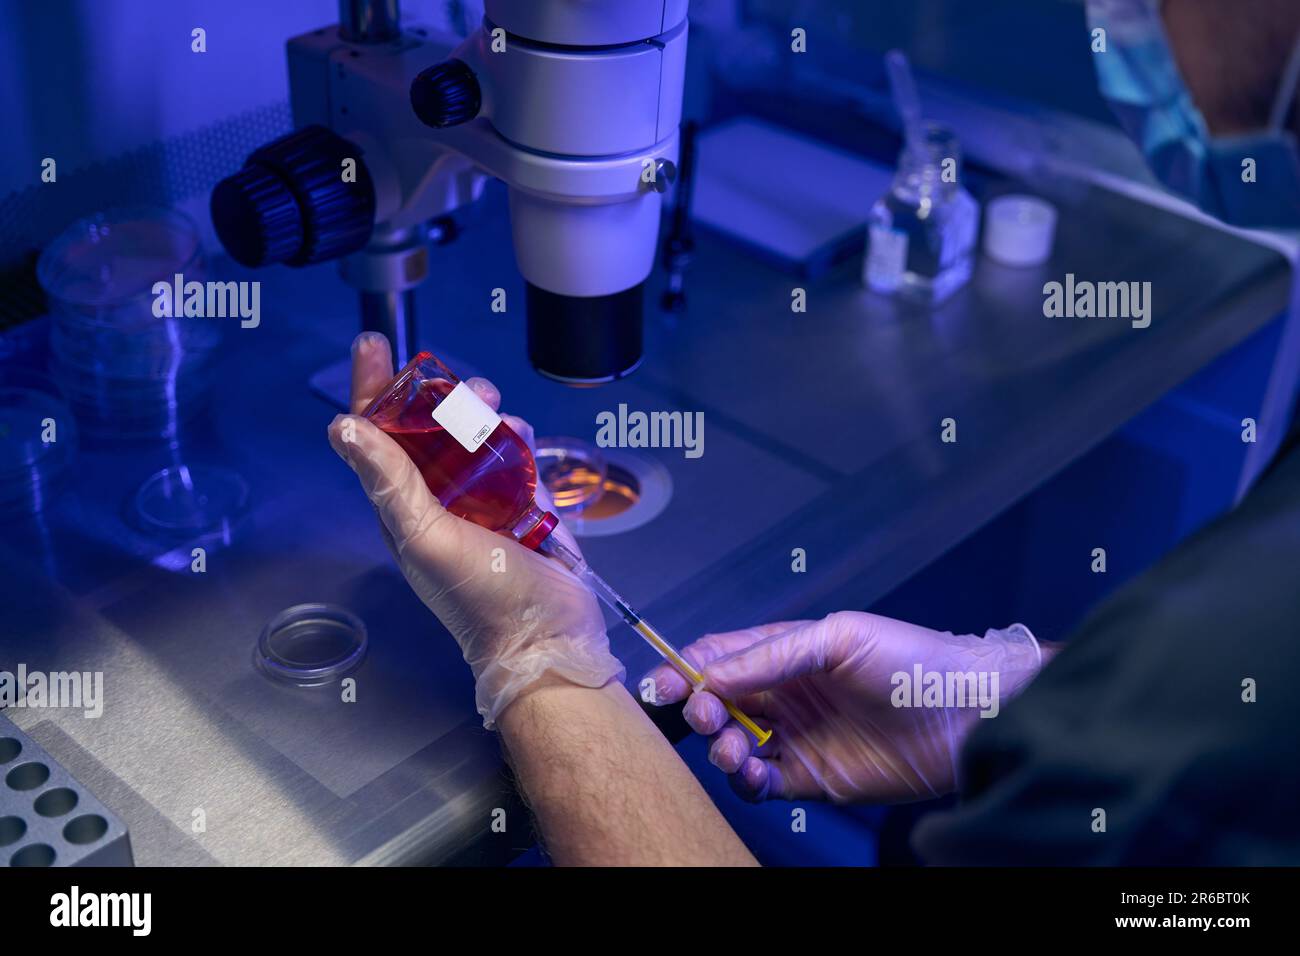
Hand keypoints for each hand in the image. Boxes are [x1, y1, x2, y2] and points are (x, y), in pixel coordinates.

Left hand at [327, 332, 623, 726]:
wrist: (545, 635)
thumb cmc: (479, 596)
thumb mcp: (424, 536)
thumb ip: (389, 481)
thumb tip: (343, 427)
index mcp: (402, 507)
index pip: (377, 436)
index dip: (372, 389)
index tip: (373, 344)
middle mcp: (437, 498)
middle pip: (428, 426)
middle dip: (440, 396)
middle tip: (464, 388)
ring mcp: (482, 499)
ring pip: (474, 433)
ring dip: (482, 413)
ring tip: (496, 412)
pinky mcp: (523, 501)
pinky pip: (514, 453)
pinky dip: (516, 437)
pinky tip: (522, 437)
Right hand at [643, 611, 1043, 802]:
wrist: (966, 715)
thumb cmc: (912, 660)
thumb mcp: (838, 637)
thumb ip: (771, 655)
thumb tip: (711, 675)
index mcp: (782, 651)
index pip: (716, 657)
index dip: (683, 669)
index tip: (665, 685)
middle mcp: (781, 694)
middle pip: (713, 702)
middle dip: (696, 709)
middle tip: (705, 714)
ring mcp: (792, 737)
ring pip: (729, 744)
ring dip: (717, 745)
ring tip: (732, 746)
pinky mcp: (808, 778)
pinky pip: (758, 783)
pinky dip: (743, 779)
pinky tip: (752, 769)